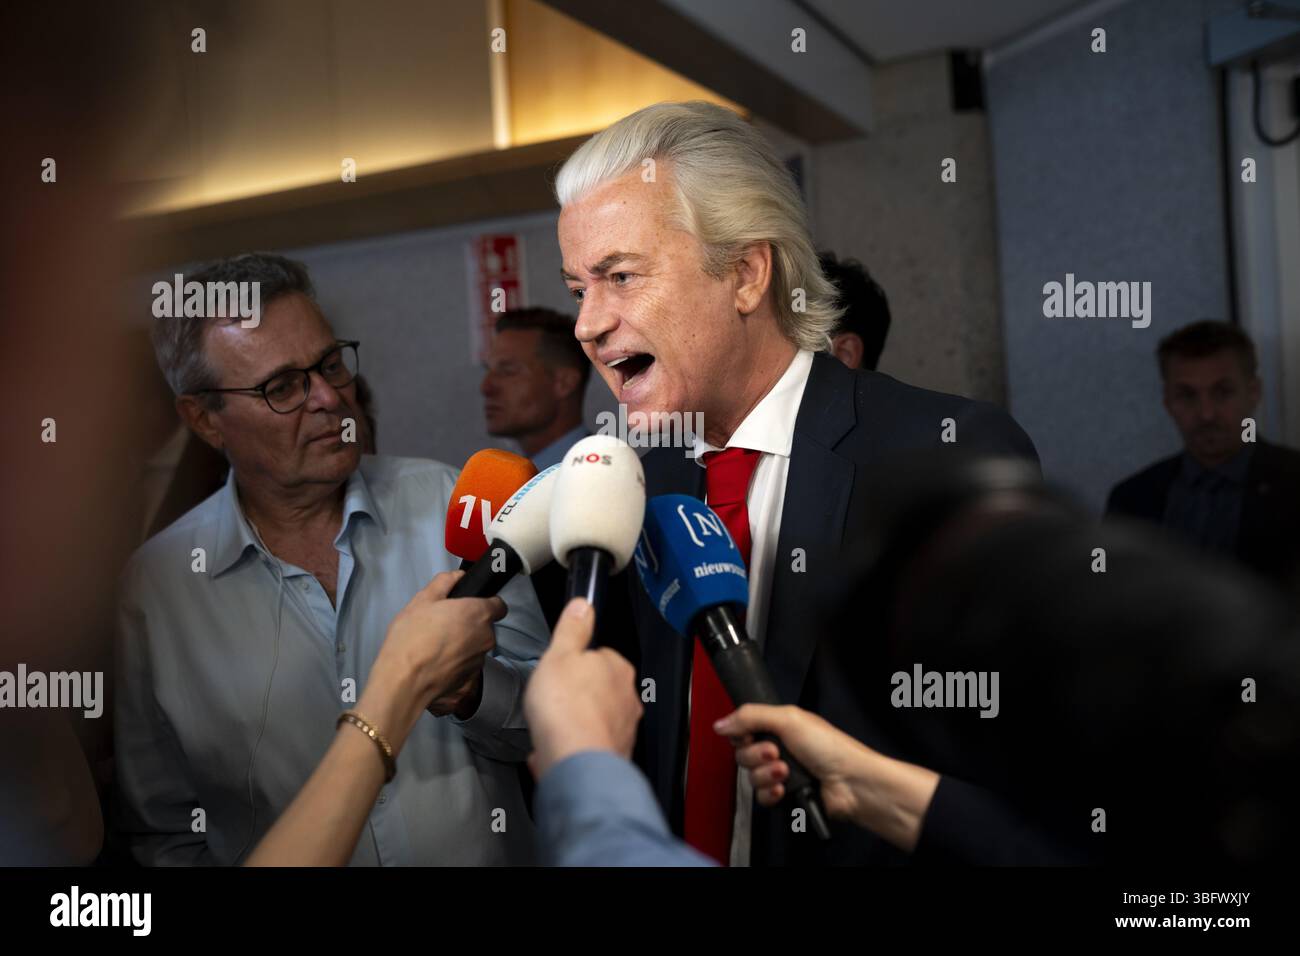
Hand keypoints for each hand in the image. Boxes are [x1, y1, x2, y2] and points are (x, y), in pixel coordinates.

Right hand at [358, 571, 504, 751]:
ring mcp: (479, 660)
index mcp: (478, 613)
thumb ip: (444, 582)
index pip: (499, 605)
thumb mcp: (422, 600)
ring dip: (462, 642)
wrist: (405, 681)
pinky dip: (456, 660)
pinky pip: (467, 663)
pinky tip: (436, 660)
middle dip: (468, 623)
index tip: (469, 604)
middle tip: (443, 622)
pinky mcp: (470, 678)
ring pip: (475, 645)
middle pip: (485, 625)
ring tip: (435, 643)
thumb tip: (456, 576)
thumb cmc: (412, 639)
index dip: (485, 602)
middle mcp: (485, 637)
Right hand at [523, 598, 641, 779]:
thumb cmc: (566, 709)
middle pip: (599, 688)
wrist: (574, 761)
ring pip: (596, 718)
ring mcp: (624, 728)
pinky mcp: (614, 754)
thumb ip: (572, 629)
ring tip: (553, 726)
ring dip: (577, 722)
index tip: (561, 669)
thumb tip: (583, 606)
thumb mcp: (559, 655)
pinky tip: (556, 747)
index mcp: (617, 668)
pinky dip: (576, 746)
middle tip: (553, 699)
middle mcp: (627, 697)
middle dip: (578, 694)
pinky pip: (591, 745)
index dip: (576, 662)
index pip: (600, 655)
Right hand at [713, 705, 864, 820]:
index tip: (749, 736)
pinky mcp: (784, 796)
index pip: (742, 730)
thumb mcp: (787, 719)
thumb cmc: (828, 746)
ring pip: (751, 777)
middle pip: (743, 755)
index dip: (741, 735)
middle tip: (776, 752)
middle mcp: (778, 749)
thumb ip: (750, 716)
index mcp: (778, 727)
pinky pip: (761, 797)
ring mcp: (781, 774)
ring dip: (766, 774)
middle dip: (757, 755)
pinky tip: (783, 789)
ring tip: (786, 771)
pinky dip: (770, 793)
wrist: (849, 782)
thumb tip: (720, 723)